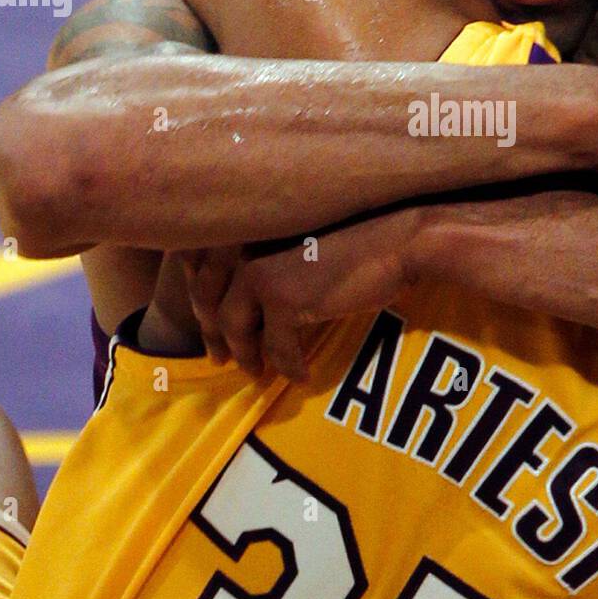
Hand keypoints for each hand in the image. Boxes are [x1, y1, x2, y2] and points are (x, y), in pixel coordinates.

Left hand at [177, 209, 418, 380]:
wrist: (399, 239)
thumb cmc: (359, 236)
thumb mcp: (298, 239)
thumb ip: (269, 255)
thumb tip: (248, 297)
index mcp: (243, 223)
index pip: (198, 265)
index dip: (201, 300)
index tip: (210, 325)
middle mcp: (242, 243)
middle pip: (205, 297)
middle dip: (212, 333)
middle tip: (221, 358)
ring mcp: (259, 270)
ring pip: (233, 326)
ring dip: (245, 354)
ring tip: (256, 371)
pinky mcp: (284, 298)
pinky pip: (276, 347)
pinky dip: (288, 366)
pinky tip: (302, 374)